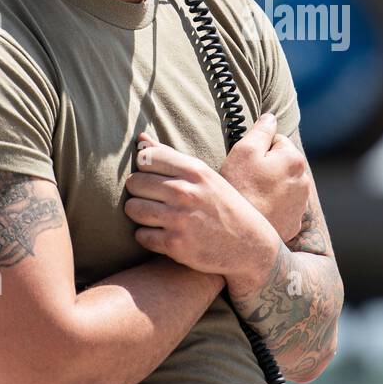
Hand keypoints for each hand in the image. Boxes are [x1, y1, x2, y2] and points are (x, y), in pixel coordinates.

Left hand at [124, 130, 281, 287]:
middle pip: (134, 183)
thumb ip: (170, 156)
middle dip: (139, 192)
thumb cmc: (224, 206)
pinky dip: (147, 237)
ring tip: (155, 217)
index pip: (146, 158)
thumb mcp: (205, 176)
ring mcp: (179, 219)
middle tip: (153, 200)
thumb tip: (140, 139)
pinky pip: (141, 236)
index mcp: (194, 170)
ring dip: (140, 214)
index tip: (154, 178)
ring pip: (132, 209)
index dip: (144, 168)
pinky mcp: (175, 244)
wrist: (250, 245)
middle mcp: (185, 192)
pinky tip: (162, 234)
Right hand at [218, 113, 311, 244]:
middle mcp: (305, 181)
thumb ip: (261, 130)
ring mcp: (301, 205)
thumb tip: (271, 117)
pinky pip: (283, 206)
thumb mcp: (244, 150)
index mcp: (295, 159)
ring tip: (252, 196)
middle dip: (267, 168)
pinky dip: (273, 206)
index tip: (247, 163)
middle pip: (282, 164)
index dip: (257, 149)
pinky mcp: (294, 223)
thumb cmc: (239, 187)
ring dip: (271, 186)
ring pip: (283, 185)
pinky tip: (258, 210)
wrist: (240, 233)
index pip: (276, 141)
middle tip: (247, 180)